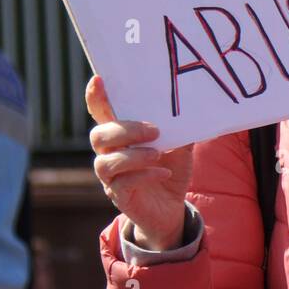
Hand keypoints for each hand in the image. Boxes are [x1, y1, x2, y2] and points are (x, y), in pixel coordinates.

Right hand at [86, 75, 193, 250]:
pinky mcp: (119, 196)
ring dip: (133, 155)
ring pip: (105, 162)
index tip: (99, 80)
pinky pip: (123, 184)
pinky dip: (144, 175)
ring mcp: (111, 177)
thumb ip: (180, 131)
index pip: (100, 113)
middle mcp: (109, 154)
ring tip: (157, 154)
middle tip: (154, 131)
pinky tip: (164, 173)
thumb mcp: (180, 148)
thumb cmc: (170, 169)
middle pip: (99, 136)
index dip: (96, 97)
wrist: (171, 208)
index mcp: (120, 136)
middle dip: (125, 130)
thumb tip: (192, 112)